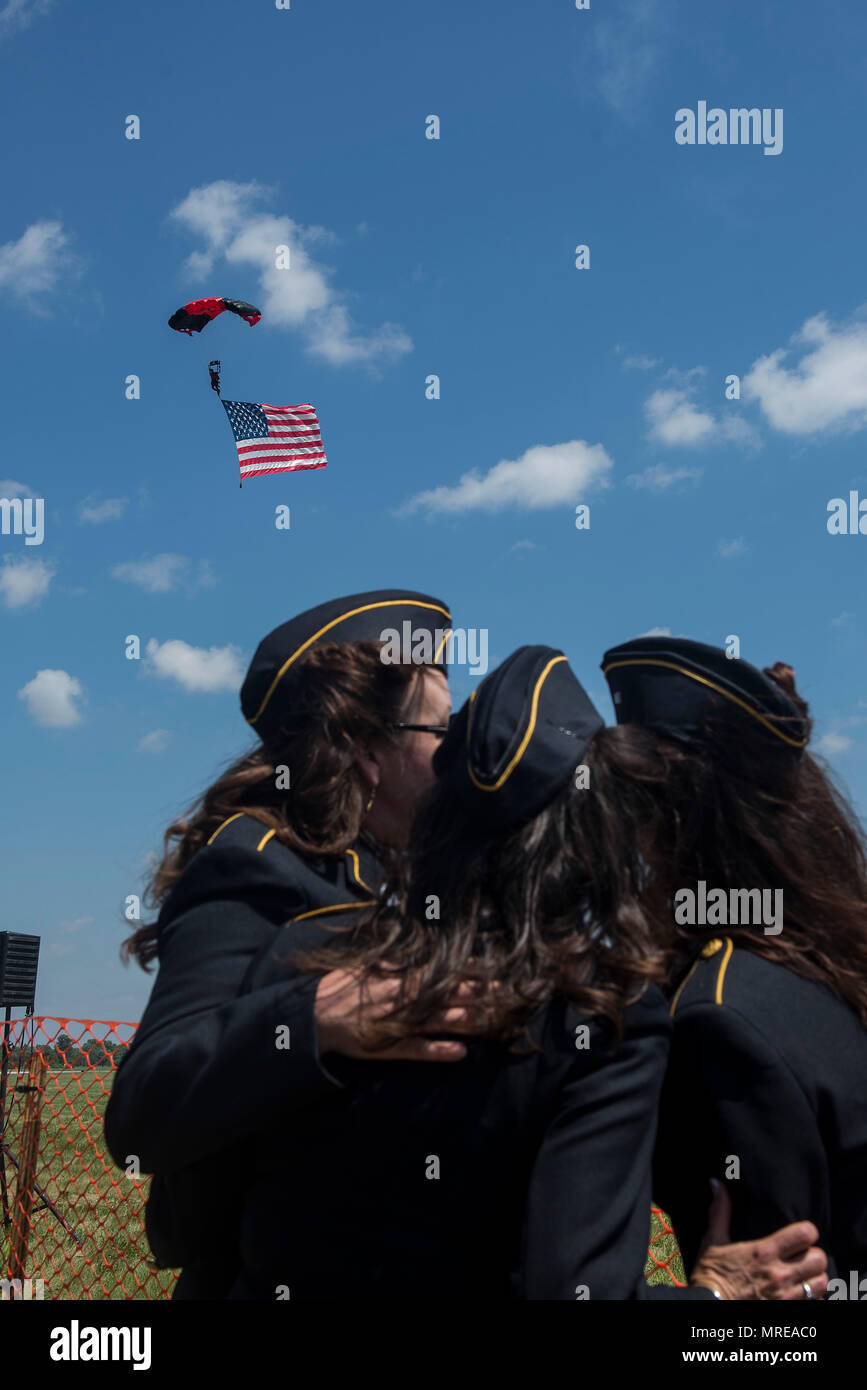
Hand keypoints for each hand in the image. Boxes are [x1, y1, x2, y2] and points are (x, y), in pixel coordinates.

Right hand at [314, 969, 498, 1061]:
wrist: (315, 1017)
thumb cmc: (341, 987)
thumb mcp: (366, 965)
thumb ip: (392, 961)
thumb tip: (414, 949)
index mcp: (397, 979)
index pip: (437, 972)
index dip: (462, 971)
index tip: (485, 967)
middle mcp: (403, 1001)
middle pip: (445, 995)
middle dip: (475, 992)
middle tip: (503, 990)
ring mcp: (399, 1026)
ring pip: (438, 1021)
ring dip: (466, 1019)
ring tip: (492, 1019)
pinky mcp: (392, 1047)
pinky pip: (419, 1050)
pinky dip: (439, 1051)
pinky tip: (460, 1052)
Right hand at [689, 1179, 828, 1300]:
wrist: (708, 1305)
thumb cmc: (711, 1274)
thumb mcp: (713, 1240)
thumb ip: (720, 1211)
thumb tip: (716, 1184)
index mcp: (764, 1251)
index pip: (805, 1234)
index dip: (807, 1231)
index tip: (800, 1234)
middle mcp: (779, 1274)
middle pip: (819, 1259)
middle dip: (814, 1255)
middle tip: (803, 1255)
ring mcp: (786, 1295)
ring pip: (821, 1283)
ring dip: (815, 1277)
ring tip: (805, 1275)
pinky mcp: (787, 1310)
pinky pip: (815, 1302)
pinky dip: (812, 1297)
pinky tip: (801, 1292)